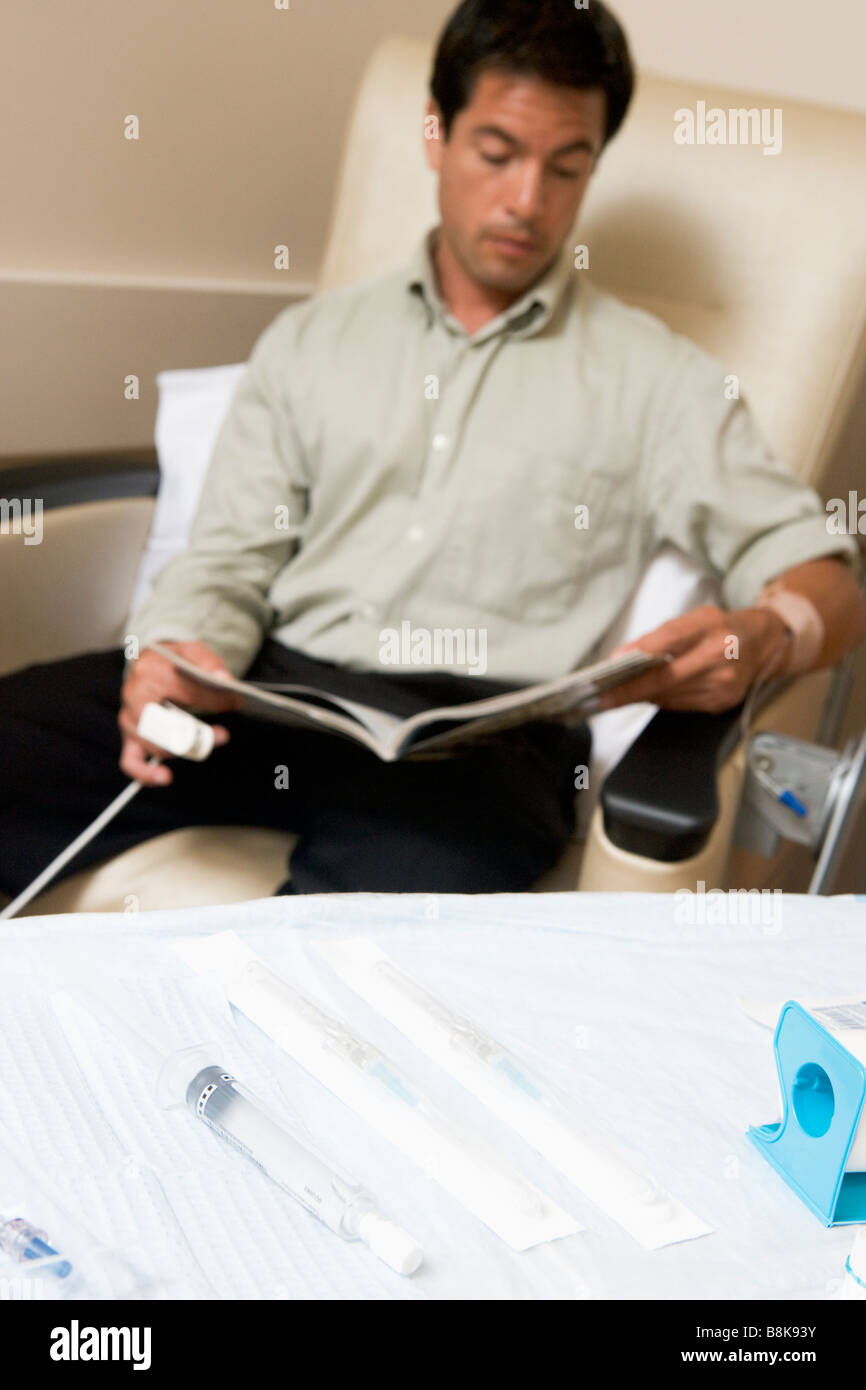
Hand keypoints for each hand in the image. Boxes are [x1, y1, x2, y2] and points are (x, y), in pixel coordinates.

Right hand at [119, 641, 240, 785]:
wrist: (152, 661)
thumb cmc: (173, 660)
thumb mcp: (194, 651)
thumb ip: (209, 664)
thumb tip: (224, 681)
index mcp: (150, 673)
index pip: (187, 694)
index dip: (214, 702)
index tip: (234, 703)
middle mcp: (134, 696)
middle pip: (166, 726)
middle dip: (196, 734)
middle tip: (220, 734)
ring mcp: (129, 719)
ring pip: (155, 745)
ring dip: (185, 749)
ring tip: (209, 741)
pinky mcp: (130, 736)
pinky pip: (131, 761)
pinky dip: (147, 773)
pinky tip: (165, 777)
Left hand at [600, 605, 790, 713]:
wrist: (763, 645)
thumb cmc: (721, 628)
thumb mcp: (693, 618)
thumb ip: (658, 636)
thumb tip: (623, 656)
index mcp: (711, 627)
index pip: (669, 639)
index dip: (639, 653)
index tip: (611, 666)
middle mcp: (720, 656)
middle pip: (665, 677)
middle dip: (629, 690)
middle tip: (601, 697)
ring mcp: (723, 684)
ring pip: (670, 696)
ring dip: (641, 697)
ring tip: (617, 696)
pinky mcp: (722, 703)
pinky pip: (681, 705)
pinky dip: (661, 701)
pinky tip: (648, 697)